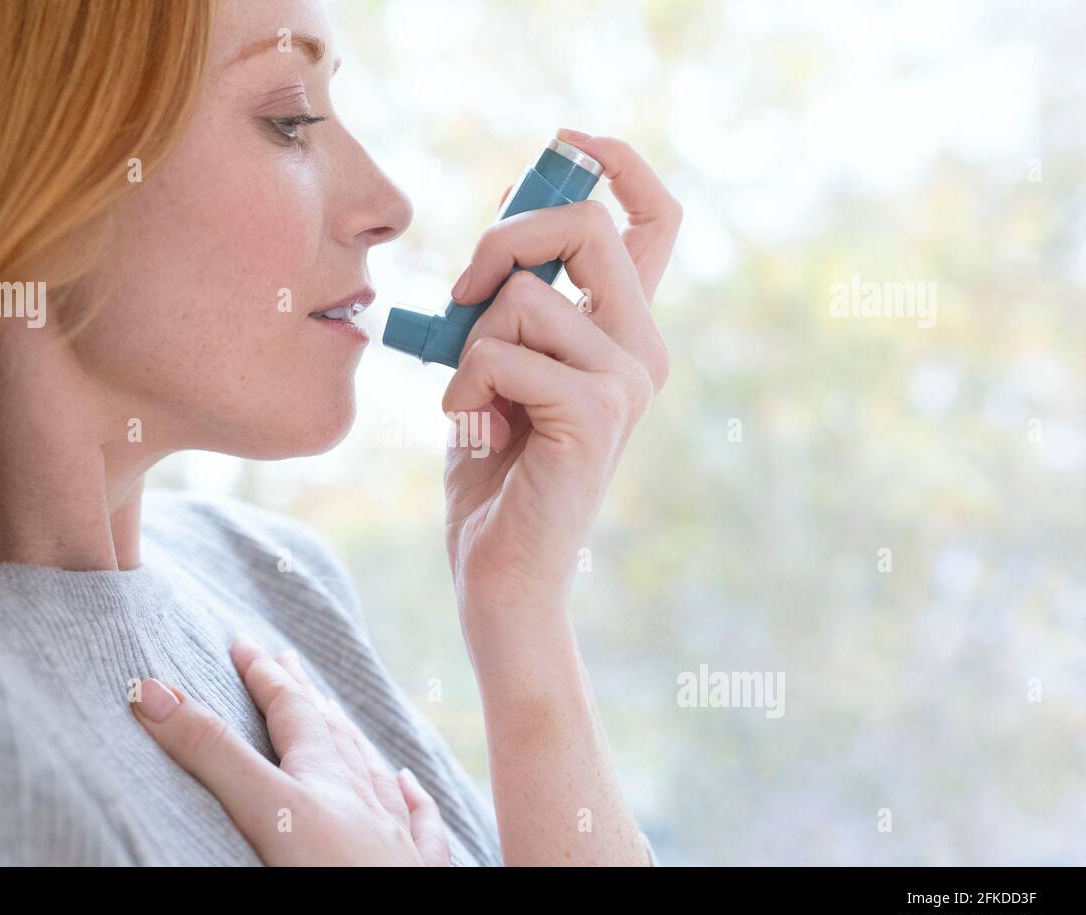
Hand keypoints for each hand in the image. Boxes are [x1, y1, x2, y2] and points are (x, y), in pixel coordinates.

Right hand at [132, 635, 450, 865]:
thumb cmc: (330, 869)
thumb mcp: (261, 804)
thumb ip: (211, 751)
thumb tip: (149, 691)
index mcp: (322, 773)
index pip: (288, 709)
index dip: (262, 674)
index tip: (242, 643)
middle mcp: (361, 794)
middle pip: (329, 732)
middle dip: (302, 696)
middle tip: (288, 662)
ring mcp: (392, 831)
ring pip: (370, 771)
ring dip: (350, 739)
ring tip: (338, 715)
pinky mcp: (415, 868)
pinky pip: (418, 823)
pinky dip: (412, 799)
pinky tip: (412, 786)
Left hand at [442, 130, 679, 625]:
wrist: (500, 572)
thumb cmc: (493, 469)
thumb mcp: (496, 363)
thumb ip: (512, 297)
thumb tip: (506, 210)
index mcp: (623, 332)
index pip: (653, 222)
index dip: (618, 165)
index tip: (567, 140)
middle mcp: (640, 350)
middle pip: (586, 226)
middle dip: (504, 240)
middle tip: (463, 292)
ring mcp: (626, 381)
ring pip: (524, 297)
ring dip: (469, 346)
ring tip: (473, 404)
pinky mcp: (597, 414)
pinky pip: (503, 353)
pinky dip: (464, 387)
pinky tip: (475, 431)